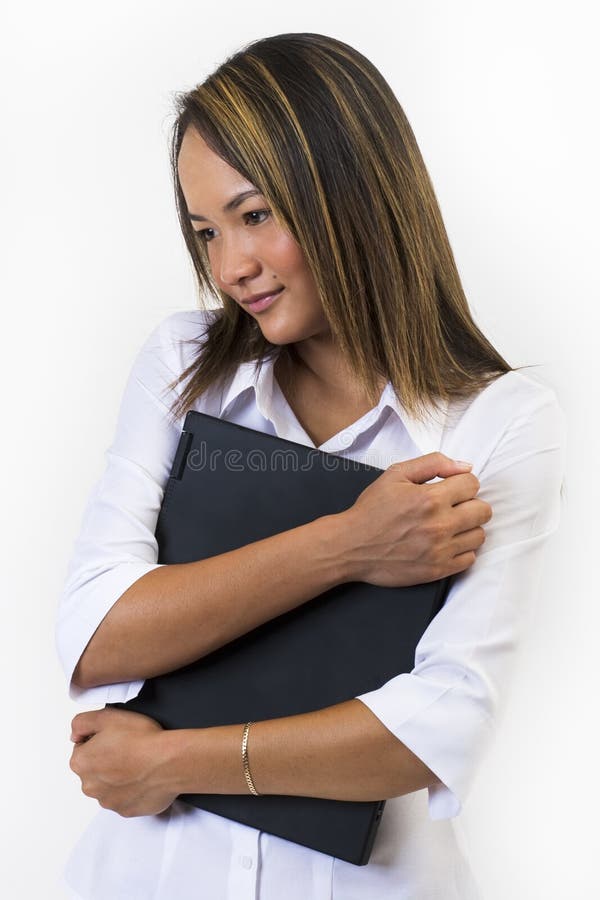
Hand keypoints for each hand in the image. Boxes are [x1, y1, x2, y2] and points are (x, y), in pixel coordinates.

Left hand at [69, 707, 177, 816]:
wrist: (169, 762)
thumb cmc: (142, 740)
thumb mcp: (107, 716)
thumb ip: (81, 723)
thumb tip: (75, 734)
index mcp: (81, 763)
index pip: (83, 748)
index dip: (100, 739)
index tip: (115, 737)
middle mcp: (90, 786)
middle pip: (94, 770)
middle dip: (107, 760)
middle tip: (128, 748)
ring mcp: (109, 801)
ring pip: (109, 786)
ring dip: (119, 777)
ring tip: (139, 763)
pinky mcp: (127, 811)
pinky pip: (125, 799)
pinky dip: (132, 790)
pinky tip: (144, 777)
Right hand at [338, 452, 491, 586]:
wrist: (350, 546)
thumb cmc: (371, 509)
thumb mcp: (396, 474)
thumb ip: (433, 463)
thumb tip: (465, 466)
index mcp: (430, 498)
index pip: (473, 484)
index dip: (462, 484)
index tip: (451, 489)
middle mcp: (440, 525)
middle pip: (483, 511)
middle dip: (470, 504)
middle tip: (453, 507)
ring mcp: (440, 550)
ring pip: (479, 535)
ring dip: (467, 528)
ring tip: (448, 526)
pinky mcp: (437, 570)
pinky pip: (470, 559)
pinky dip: (461, 550)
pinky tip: (445, 543)